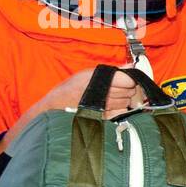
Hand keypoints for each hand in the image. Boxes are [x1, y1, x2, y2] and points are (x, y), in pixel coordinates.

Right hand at [0, 68, 140, 155]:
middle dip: (126, 89)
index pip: (128, 79)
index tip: (124, 80)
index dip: (128, 80)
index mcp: (99, 79)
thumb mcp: (86, 75)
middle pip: (129, 91)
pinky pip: (121, 112)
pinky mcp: (105, 119)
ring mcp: (106, 108)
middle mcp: (104, 93)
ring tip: (109, 98)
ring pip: (126, 102)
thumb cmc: (69, 91)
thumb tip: (129, 67)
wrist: (56, 110)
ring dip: (122, 100)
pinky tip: (108, 108)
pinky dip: (118, 110)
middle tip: (116, 89)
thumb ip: (110, 72)